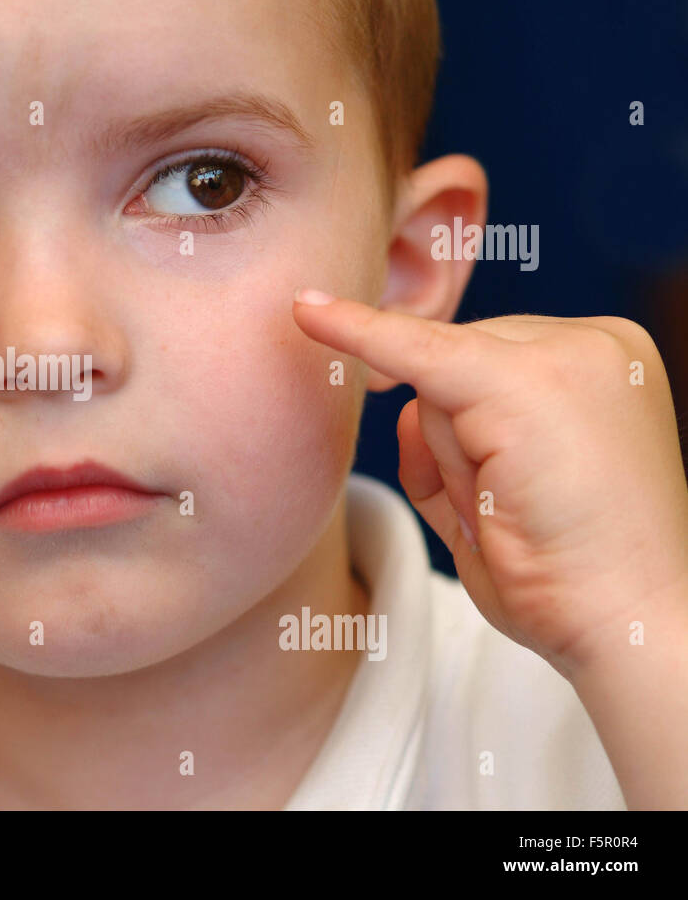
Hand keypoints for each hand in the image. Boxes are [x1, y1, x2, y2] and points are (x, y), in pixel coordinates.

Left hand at [291, 289, 687, 681]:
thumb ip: (448, 444)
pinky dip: (357, 331)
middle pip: (459, 360)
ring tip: (512, 509)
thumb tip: (402, 400)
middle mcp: (593, 345)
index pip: (488, 359)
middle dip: (459, 441)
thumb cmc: (568, 575)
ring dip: (451, 459)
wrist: (628, 623)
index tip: (434, 420)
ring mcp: (565, 354)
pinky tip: (307, 312)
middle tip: (519, 510)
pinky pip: (411, 349)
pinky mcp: (523, 381)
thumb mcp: (499, 495)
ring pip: (436, 377)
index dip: (458, 412)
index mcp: (601, 366)